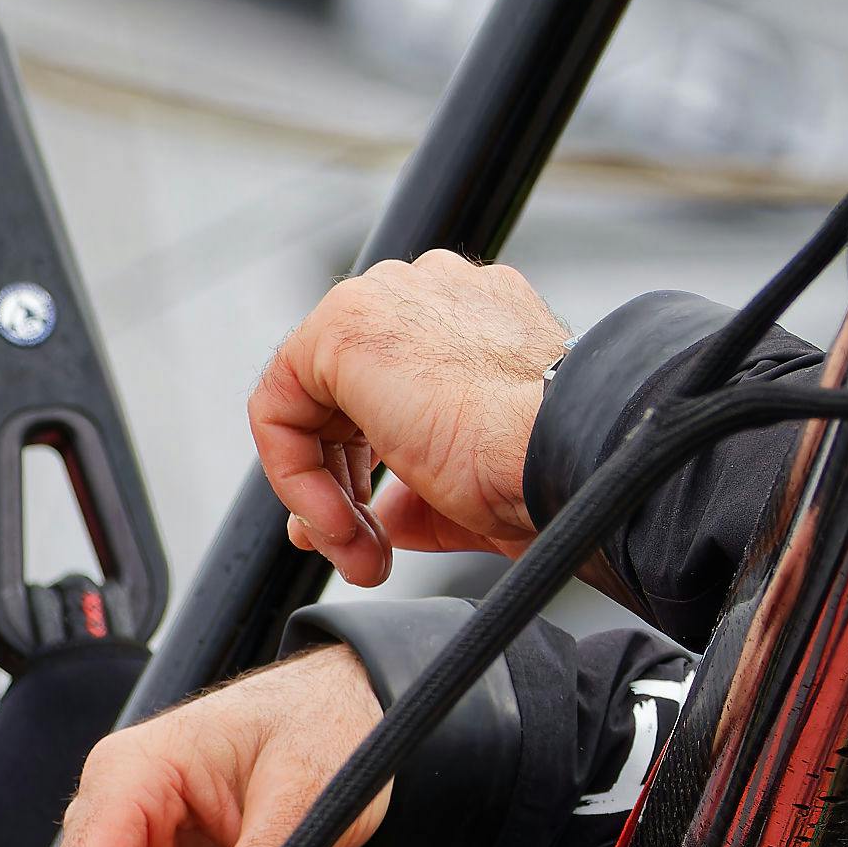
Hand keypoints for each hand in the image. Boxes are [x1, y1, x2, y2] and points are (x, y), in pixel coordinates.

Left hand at [250, 251, 567, 586]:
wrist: (567, 452)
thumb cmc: (548, 468)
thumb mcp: (470, 484)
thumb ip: (412, 493)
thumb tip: (368, 521)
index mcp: (479, 317)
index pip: (391, 386)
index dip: (369, 468)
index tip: (377, 531)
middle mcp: (435, 294)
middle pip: (345, 397)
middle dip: (344, 488)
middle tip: (365, 551)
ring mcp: (392, 298)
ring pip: (311, 403)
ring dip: (324, 492)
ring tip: (358, 548)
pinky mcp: (346, 324)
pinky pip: (281, 406)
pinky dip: (294, 474)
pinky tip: (338, 518)